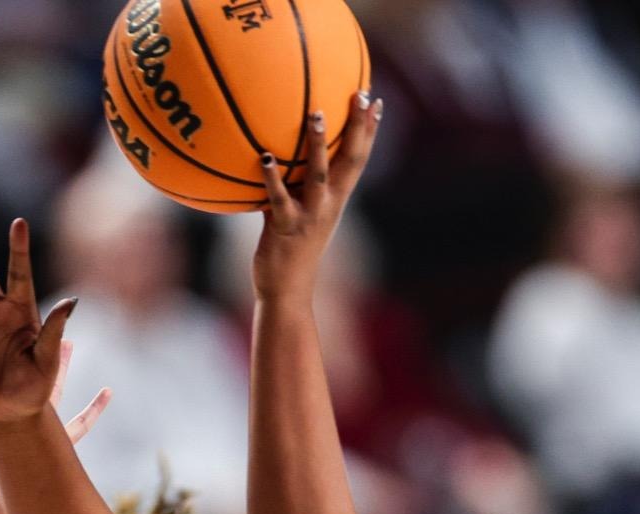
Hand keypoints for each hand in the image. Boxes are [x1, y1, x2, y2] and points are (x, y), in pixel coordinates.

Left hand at [0, 340, 111, 513]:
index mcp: (4, 429)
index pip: (10, 390)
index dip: (16, 365)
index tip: (19, 340)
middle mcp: (25, 431)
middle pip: (37, 388)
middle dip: (45, 360)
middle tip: (53, 332)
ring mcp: (44, 443)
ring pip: (60, 400)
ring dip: (65, 375)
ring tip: (72, 349)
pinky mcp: (60, 457)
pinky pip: (78, 429)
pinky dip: (92, 412)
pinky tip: (105, 396)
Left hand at [253, 91, 383, 301]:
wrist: (287, 292)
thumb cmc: (290, 252)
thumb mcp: (300, 214)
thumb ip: (295, 185)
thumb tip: (276, 153)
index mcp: (336, 199)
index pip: (358, 159)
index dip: (369, 130)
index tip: (375, 100)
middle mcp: (329, 204)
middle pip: (350, 160)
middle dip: (358, 127)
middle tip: (362, 94)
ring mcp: (309, 215)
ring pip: (318, 175)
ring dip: (317, 144)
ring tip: (316, 114)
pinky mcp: (285, 227)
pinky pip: (278, 198)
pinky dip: (272, 178)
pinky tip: (264, 157)